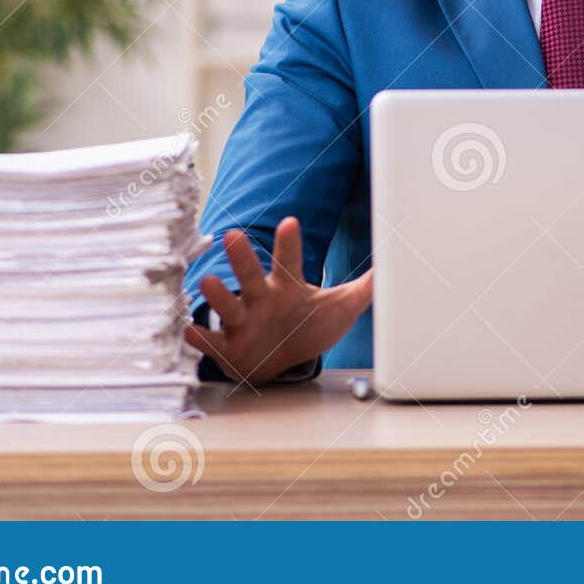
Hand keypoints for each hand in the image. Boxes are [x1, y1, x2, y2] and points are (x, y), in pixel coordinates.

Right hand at [182, 217, 371, 383]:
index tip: (291, 222)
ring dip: (218, 294)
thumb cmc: (308, 327)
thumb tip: (395, 267)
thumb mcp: (341, 308)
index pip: (290, 260)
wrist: (282, 361)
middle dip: (242, 257)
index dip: (289, 242)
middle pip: (252, 273)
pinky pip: (213, 341)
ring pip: (228, 304)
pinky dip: (201, 337)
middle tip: (232, 234)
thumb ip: (364, 288)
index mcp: (287, 285)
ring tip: (207, 281)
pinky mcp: (228, 346)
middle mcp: (261, 297)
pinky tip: (189, 329)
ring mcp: (242, 320)